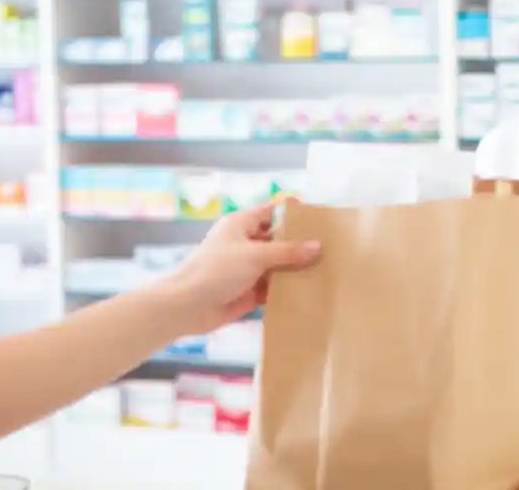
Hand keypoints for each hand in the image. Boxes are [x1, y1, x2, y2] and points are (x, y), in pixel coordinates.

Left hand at [152, 200, 319, 335]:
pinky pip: (273, 287)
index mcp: (241, 224)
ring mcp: (247, 268)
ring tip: (327, 269)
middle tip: (331, 247)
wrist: (186, 307)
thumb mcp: (255, 255)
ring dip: (295, 269)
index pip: (272, 212)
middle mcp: (245, 243)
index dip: (294, 214)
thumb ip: (287, 252)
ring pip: (277, 265)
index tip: (320, 219)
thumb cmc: (216, 270)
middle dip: (300, 244)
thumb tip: (318, 246)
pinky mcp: (248, 291)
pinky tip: (309, 291)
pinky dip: (287, 289)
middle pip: (278, 239)